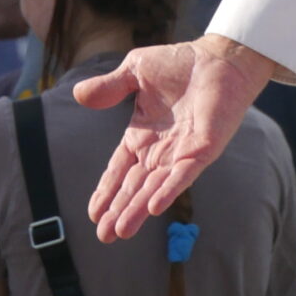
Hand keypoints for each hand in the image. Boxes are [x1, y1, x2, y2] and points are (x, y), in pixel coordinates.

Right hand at [75, 35, 278, 242]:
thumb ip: (109, 87)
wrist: (217, 59)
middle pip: (134, 186)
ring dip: (138, 209)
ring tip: (121, 231)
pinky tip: (154, 208)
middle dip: (118, 211)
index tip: (93, 214)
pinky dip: (168, 191)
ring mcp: (181, 153)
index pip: (120, 170)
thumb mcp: (134, 72)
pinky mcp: (202, 150)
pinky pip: (182, 175)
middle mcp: (160, 151)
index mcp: (142, 136)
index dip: (106, 191)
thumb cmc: (178, 64)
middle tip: (103, 237)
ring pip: (155, 187)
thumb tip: (78, 95)